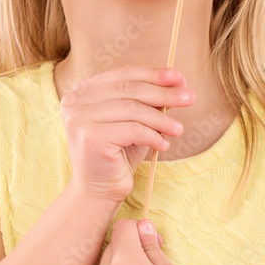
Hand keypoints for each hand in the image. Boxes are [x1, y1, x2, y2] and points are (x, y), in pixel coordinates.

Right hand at [59, 63, 193, 202]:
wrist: (99, 191)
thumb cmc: (118, 153)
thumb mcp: (135, 120)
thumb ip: (149, 99)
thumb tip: (178, 79)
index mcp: (83, 91)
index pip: (123, 74)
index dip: (153, 74)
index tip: (179, 77)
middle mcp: (74, 101)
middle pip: (129, 89)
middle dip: (163, 92)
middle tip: (189, 97)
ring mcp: (79, 118)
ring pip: (132, 109)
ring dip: (161, 119)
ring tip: (179, 129)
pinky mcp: (90, 137)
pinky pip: (132, 130)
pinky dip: (153, 136)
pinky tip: (164, 145)